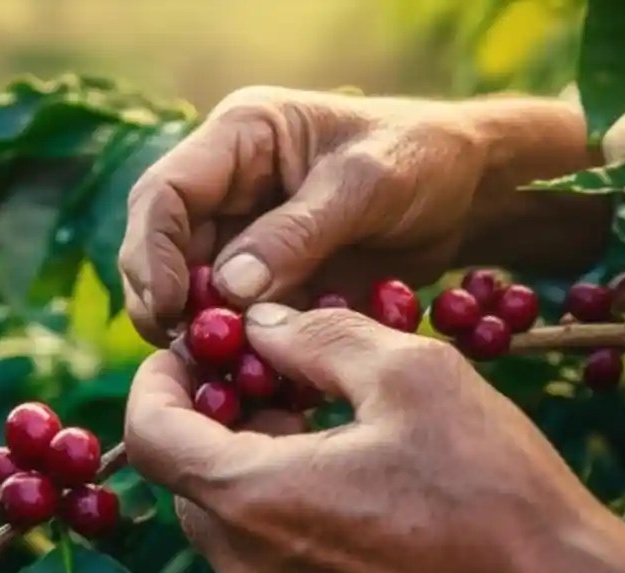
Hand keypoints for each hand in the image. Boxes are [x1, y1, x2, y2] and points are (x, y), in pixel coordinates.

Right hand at [117, 87, 605, 344]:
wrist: (469, 190)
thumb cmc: (423, 159)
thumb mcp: (368, 185)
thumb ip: (298, 233)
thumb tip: (229, 291)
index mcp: (240, 138)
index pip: (165, 193)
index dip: (154, 252)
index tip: (172, 309)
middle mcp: (228, 187)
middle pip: (163, 249)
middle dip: (169, 305)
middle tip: (191, 359)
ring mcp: (245, 236)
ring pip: (193, 293)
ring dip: (202, 337)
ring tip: (224, 377)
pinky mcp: (268, 281)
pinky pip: (236, 322)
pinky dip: (240, 353)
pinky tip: (255, 382)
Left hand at [124, 304, 624, 572]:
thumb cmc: (495, 490)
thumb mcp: (413, 374)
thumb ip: (315, 337)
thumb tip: (257, 323)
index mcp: (251, 499)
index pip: (146, 433)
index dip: (157, 380)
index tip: (191, 352)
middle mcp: (247, 572)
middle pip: (189, 480)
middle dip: (217, 423)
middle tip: (279, 385)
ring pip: (232, 531)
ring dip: (255, 476)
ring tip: (328, 438)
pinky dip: (291, 534)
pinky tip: (358, 508)